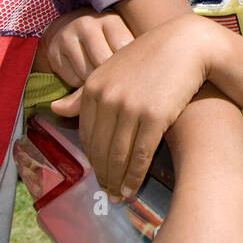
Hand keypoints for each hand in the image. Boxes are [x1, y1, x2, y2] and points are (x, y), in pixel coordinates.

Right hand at [40, 9, 133, 86]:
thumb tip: (136, 76)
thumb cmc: (107, 40)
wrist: (71, 28)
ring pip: (87, 74)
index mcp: (109, 19)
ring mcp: (67, 37)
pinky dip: (80, 83)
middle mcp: (86, 24)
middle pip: (103, 63)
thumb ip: (130, 54)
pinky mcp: (53, 52)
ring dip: (95, 81)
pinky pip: (72, 79)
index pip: (122, 49)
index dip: (127, 64)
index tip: (130, 68)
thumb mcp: (122, 39)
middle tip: (114, 75)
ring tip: (98, 72)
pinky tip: (83, 72)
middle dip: (110, 75)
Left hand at [51, 14, 212, 201]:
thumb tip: (55, 109)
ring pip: (118, 155)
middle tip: (106, 193)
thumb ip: (84, 92)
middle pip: (100, 148)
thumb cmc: (152, 57)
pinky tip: (131, 189)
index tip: (97, 174)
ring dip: (116, 181)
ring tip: (117, 197)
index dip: (92, 159)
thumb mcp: (113, 69)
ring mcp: (131, 107)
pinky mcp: (155, 116)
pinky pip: (140, 154)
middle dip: (102, 175)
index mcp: (94, 86)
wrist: (188, 45)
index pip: (87, 134)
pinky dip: (133, 176)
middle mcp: (108, 97)